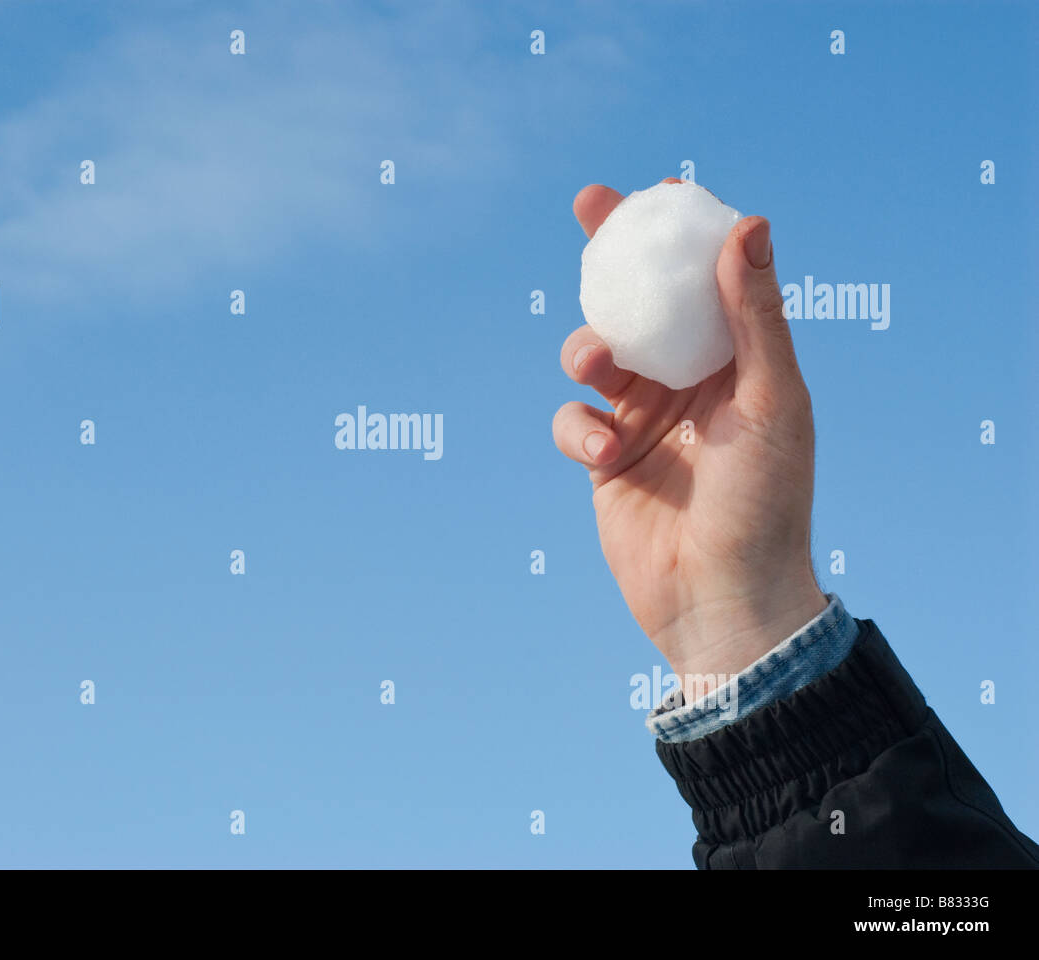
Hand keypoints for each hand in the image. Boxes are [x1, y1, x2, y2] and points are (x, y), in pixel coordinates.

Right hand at [554, 180, 826, 698]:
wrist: (723, 599)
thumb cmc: (764, 502)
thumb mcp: (769, 400)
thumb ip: (753, 316)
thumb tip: (748, 224)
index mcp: (739, 363)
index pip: (708, 281)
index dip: (682, 234)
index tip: (657, 192)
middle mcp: (689, 384)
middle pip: (643, 304)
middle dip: (613, 257)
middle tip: (589, 209)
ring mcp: (644, 421)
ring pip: (596, 354)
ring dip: (588, 348)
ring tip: (597, 367)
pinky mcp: (606, 461)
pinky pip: (574, 421)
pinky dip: (581, 430)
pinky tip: (607, 457)